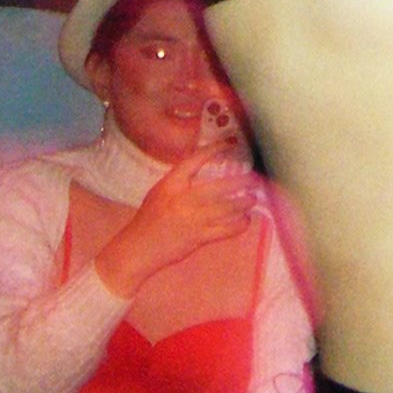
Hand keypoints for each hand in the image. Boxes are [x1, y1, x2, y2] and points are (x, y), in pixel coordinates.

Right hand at [95, 143, 258, 297]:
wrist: (139, 247)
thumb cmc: (149, 218)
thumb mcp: (159, 192)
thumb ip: (179, 181)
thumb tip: (201, 169)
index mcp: (170, 184)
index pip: (194, 160)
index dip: (213, 150)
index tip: (228, 145)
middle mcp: (183, 199)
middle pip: (219, 187)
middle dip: (240, 183)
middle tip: (253, 179)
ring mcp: (192, 219)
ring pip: (226, 208)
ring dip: (243, 203)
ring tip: (252, 199)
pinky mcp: (198, 237)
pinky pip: (225, 230)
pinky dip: (238, 225)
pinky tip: (245, 221)